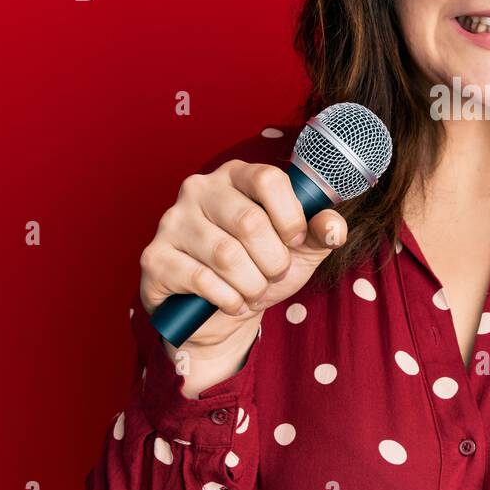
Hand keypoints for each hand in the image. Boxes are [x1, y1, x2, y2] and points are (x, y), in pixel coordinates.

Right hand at [138, 160, 347, 350]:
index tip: (295, 241)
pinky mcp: (155, 257)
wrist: (221, 314)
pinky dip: (228, 299)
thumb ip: (321, 232)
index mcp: (237, 175)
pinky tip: (232, 302)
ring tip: (254, 290)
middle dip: (274, 261)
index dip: (290, 216)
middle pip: (250, 222)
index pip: (268, 179)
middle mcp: (200, 189)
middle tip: (274, 274)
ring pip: (227, 255)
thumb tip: (335, 228)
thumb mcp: (299, 250)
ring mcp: (172, 221)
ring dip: (252, 284)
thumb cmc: (260, 268)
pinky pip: (201, 279)